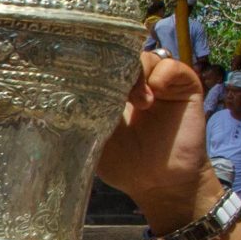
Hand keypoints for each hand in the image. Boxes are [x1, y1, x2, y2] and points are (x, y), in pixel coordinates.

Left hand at [97, 51, 217, 230]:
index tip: (83, 76)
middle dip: (113, 68)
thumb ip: (81, 113)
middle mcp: (136, 83)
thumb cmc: (125, 164)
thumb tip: (55, 94)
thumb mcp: (92, 137)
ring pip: (144, 57)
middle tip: (111, 90)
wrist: (161, 184)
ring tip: (138, 104)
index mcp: (111, 93)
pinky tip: (152, 99)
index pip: (100, 65)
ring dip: (137, 74)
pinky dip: (161, 75)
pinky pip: (171, 65)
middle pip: (121, 56)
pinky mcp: (185, 85)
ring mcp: (160, 83)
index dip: (91, 65)